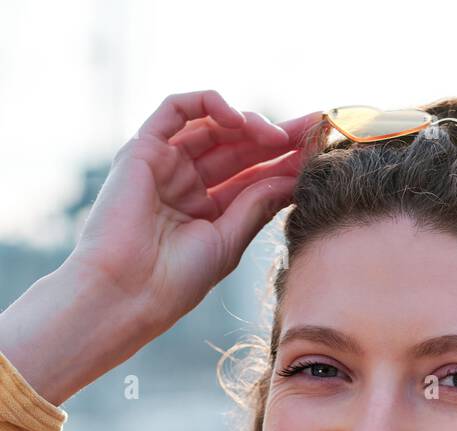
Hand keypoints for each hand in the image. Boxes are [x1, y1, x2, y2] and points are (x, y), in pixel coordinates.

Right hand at [69, 89, 322, 336]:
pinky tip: (238, 120)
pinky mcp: (143, 148)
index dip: (287, 163)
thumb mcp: (229, 241)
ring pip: (214, 126)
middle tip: (314, 130)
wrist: (128, 292)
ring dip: (250, 123)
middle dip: (278, 138)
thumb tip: (293, 177)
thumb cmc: (175, 281)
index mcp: (208, 211)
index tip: (321, 152)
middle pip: (239, 148)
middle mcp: (187, 183)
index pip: (254, 176)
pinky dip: (209, 105)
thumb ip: (257, 204)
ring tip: (279, 136)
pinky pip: (177, 108)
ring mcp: (165, 164)